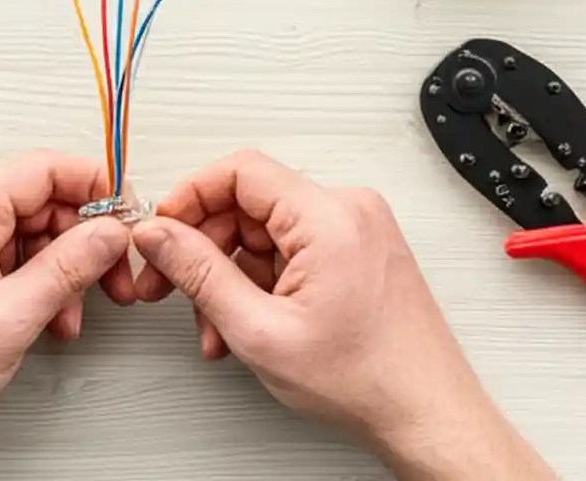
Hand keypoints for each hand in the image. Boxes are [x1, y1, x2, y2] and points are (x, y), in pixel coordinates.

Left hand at [0, 152, 133, 480]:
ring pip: (25, 232)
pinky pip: (1, 254)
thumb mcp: (10, 319)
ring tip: (69, 314)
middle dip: (81, 242)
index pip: (43, 169)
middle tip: (112, 279)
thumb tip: (108, 231)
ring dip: (58, 271)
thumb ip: (67, 266)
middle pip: (38, 201)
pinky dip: (30, 282)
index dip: (95, 187)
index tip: (125, 215)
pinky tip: (43, 317)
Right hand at [133, 151, 553, 479]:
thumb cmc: (367, 380)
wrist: (426, 414)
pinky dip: (260, 283)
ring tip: (217, 328)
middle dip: (203, 249)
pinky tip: (246, 323)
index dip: (188, 197)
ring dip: (229, 276)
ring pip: (264, 233)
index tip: (161, 230)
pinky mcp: (356, 252)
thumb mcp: (260, 330)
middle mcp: (348, 211)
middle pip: (248, 204)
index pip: (240, 171)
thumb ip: (199, 274)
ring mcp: (355, 230)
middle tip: (169, 286)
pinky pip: (289, 250)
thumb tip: (159, 234)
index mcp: (330, 217)